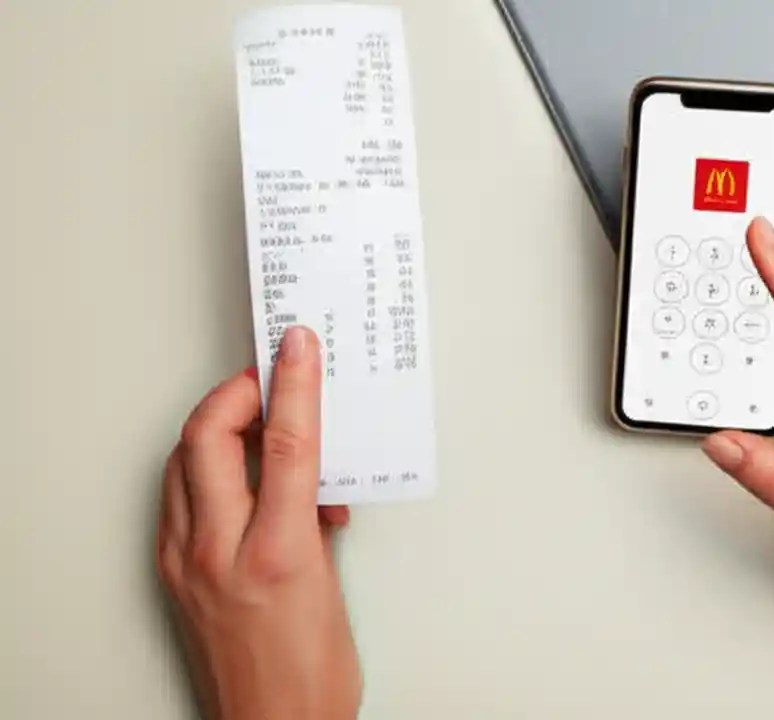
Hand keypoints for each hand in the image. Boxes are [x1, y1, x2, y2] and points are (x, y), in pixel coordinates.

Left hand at [156, 327, 359, 719]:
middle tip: (271, 377)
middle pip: (209, 438)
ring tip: (256, 422)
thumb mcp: (332, 582)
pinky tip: (235, 474)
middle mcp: (218, 554)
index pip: (285, 445)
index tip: (298, 346)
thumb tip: (314, 470)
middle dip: (237, 393)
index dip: (293, 384)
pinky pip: (175, 495)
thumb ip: (318, 516)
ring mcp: (185, 562)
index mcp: (275, 556)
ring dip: (215, 427)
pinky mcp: (171, 572)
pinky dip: (203, 468)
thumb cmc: (313, 673)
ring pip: (181, 461)